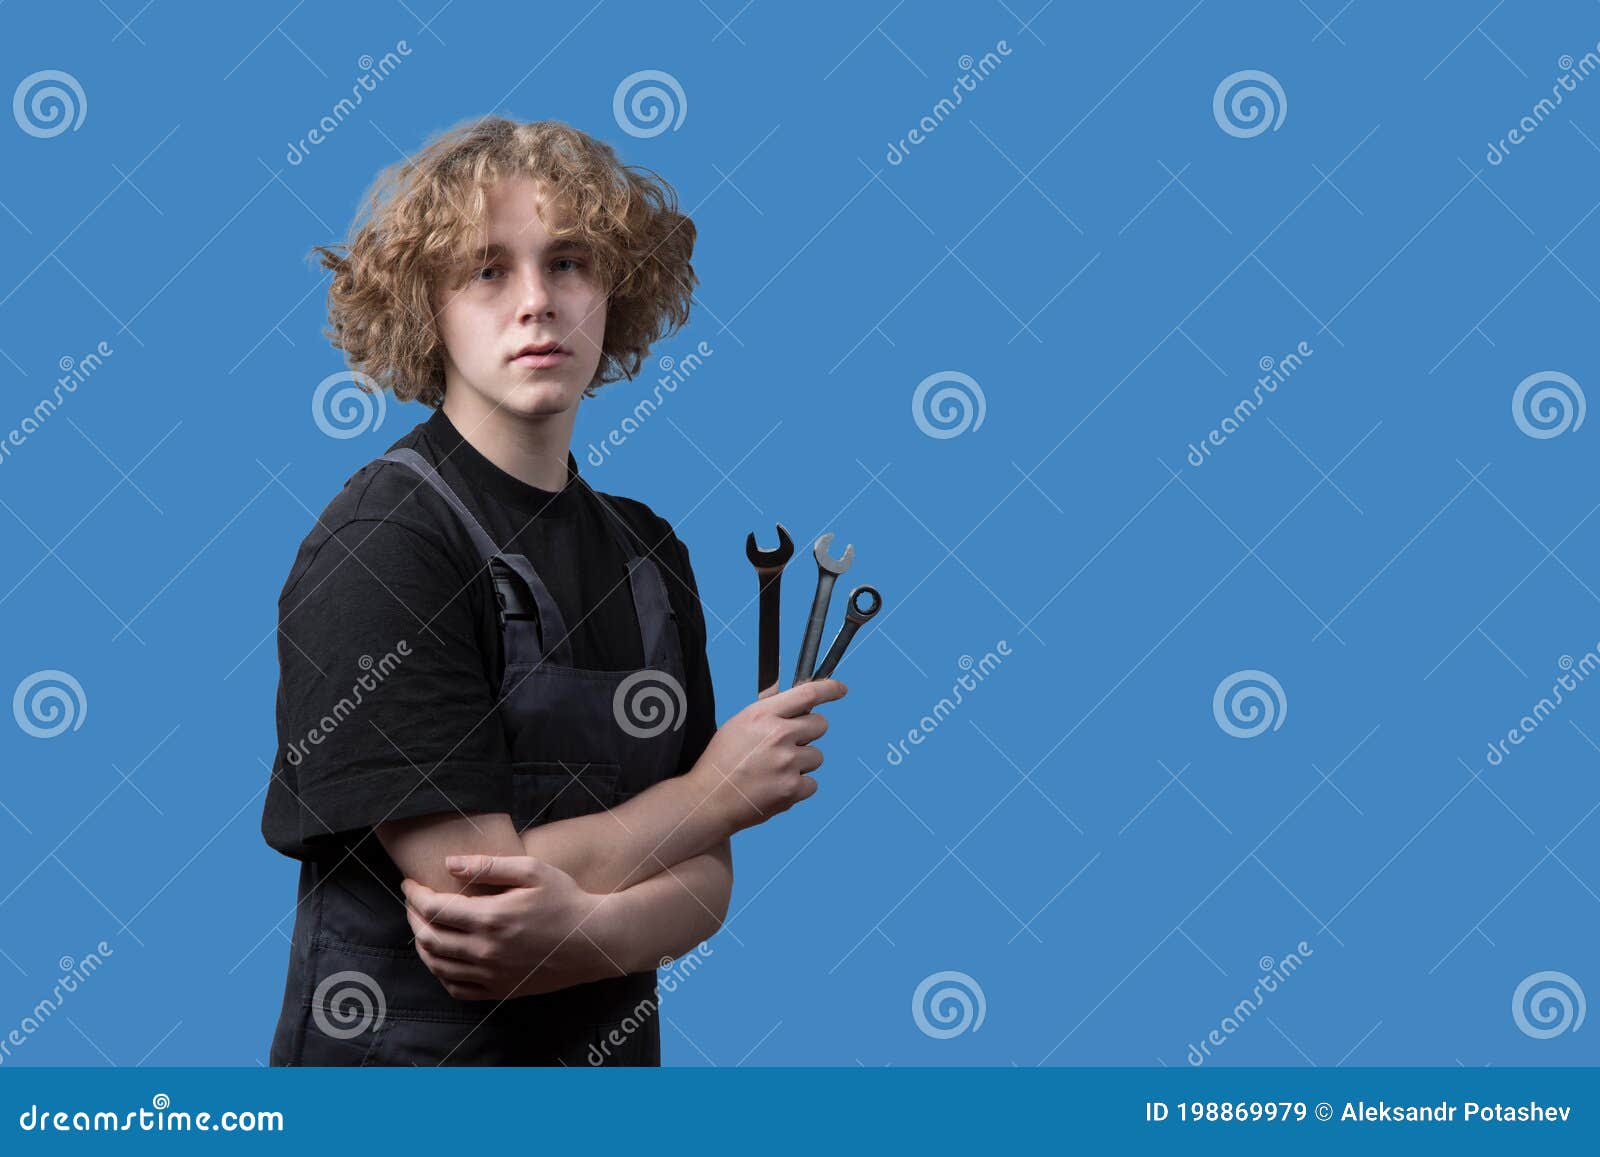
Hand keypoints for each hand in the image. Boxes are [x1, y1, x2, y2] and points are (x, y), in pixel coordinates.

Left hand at [400, 854, 611, 1000]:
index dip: (414, 895)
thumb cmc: (566, 900)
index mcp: (490, 918)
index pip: (434, 909)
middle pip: (428, 937)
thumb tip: (448, 864)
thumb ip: (489, 865)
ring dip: (421, 945)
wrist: (594, 941)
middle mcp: (485, 951)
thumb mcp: (533, 870)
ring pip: (437, 966)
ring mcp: (491, 974)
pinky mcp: (500, 990)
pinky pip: (457, 989)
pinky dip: (440, 974)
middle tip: (413, 902)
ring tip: (422, 927)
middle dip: (412, 917)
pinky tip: (442, 959)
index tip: (410, 884)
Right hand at [690, 677, 847, 832]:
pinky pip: (812, 784)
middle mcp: (777, 734)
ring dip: (802, 763)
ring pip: (817, 756)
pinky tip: (776, 788)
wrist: (708, 800)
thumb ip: (768, 709)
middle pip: (820, 724)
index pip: (807, 693)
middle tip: (790, 744)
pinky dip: (798, 788)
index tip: (841, 689)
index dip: (830, 689)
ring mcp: (787, 762)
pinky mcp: (792, 788)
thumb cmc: (721, 762)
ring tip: (774, 771)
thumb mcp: (739, 724)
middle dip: (810, 733)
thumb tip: (785, 690)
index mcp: (762, 714)